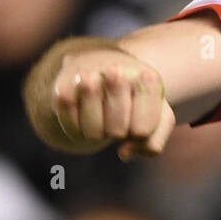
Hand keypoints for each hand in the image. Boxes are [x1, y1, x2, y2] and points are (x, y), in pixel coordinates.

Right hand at [50, 48, 175, 158]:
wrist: (101, 66)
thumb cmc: (135, 98)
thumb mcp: (158, 117)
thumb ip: (153, 142)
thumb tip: (124, 152)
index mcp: (148, 79)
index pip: (142, 130)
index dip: (139, 132)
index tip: (138, 116)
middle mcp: (118, 71)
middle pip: (117, 132)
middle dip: (118, 132)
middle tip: (118, 114)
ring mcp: (87, 77)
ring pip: (94, 134)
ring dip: (98, 133)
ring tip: (101, 114)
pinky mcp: (62, 88)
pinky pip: (72, 129)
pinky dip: (78, 132)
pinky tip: (84, 116)